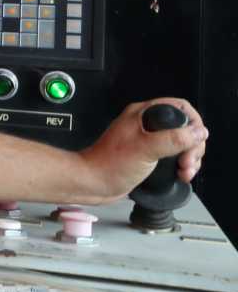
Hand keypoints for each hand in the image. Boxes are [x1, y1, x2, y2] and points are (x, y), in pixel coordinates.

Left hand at [77, 98, 208, 202]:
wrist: (93, 183)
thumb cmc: (109, 164)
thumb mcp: (146, 148)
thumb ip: (174, 139)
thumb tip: (198, 132)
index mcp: (142, 114)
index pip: (179, 108)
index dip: (192, 123)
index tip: (196, 140)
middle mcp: (146, 125)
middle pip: (184, 127)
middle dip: (192, 145)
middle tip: (187, 161)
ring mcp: (148, 141)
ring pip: (181, 143)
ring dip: (190, 158)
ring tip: (185, 171)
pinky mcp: (149, 156)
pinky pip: (174, 156)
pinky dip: (182, 165)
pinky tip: (181, 174)